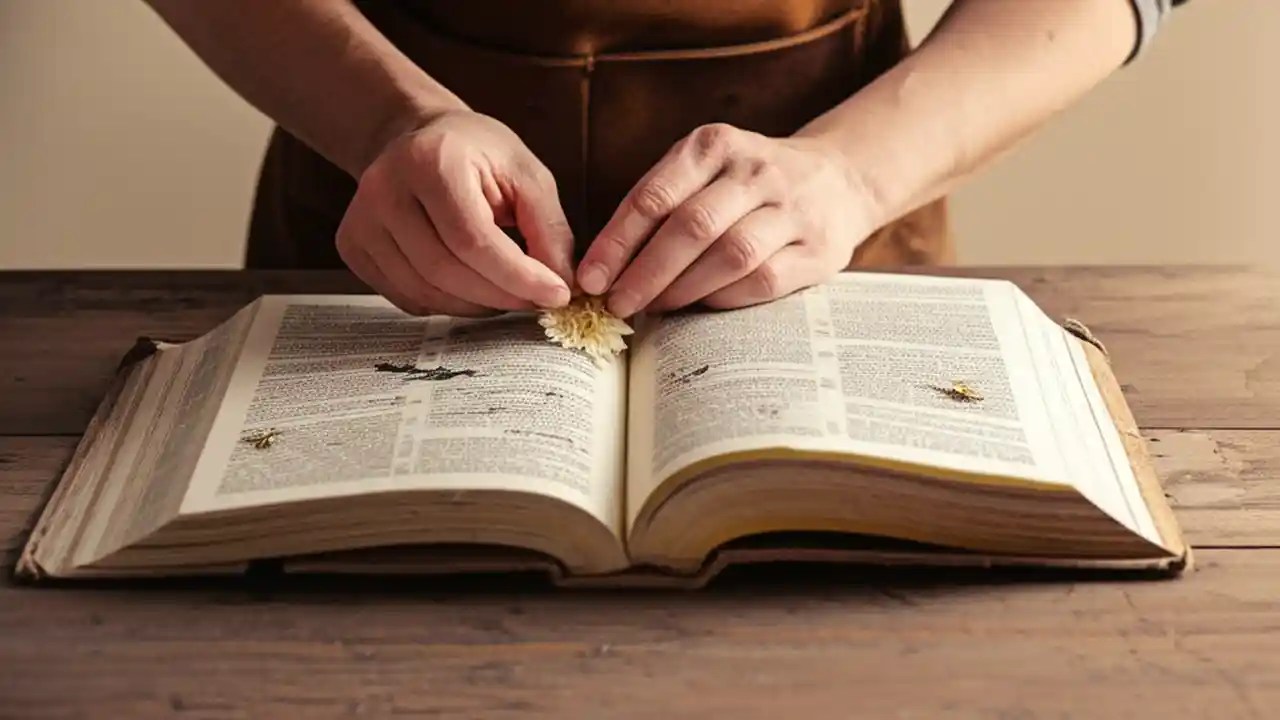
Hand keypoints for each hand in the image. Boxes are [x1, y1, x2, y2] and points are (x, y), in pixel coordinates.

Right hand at [337, 111, 573, 315]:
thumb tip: (561, 284)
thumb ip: (547, 228)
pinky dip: (446, 304)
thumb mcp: (525, 174)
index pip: (473, 239)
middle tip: (536, 300)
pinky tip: (471, 288)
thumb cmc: (476, 155)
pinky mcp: (353, 246)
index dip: (518, 276)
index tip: (556, 294)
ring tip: (508, 294)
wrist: (418, 139)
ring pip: (425, 291)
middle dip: (501, 295)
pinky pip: (406, 297)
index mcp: (430, 161)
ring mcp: (361, 220)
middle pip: (446, 270)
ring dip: (476, 305)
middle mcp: (384, 189)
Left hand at [576, 123, 874, 316]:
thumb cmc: (749, 183)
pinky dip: (724, 299)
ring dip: (683, 289)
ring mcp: (792, 209)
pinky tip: (700, 308)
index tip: (590, 278)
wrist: (840, 178)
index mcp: (715, 145)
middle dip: (645, 272)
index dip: (617, 242)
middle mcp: (755, 170)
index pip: (655, 196)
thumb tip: (605, 266)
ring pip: (729, 254)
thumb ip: (660, 203)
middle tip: (617, 303)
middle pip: (691, 226)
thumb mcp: (705, 168)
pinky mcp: (818, 248)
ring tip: (652, 308)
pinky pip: (763, 280)